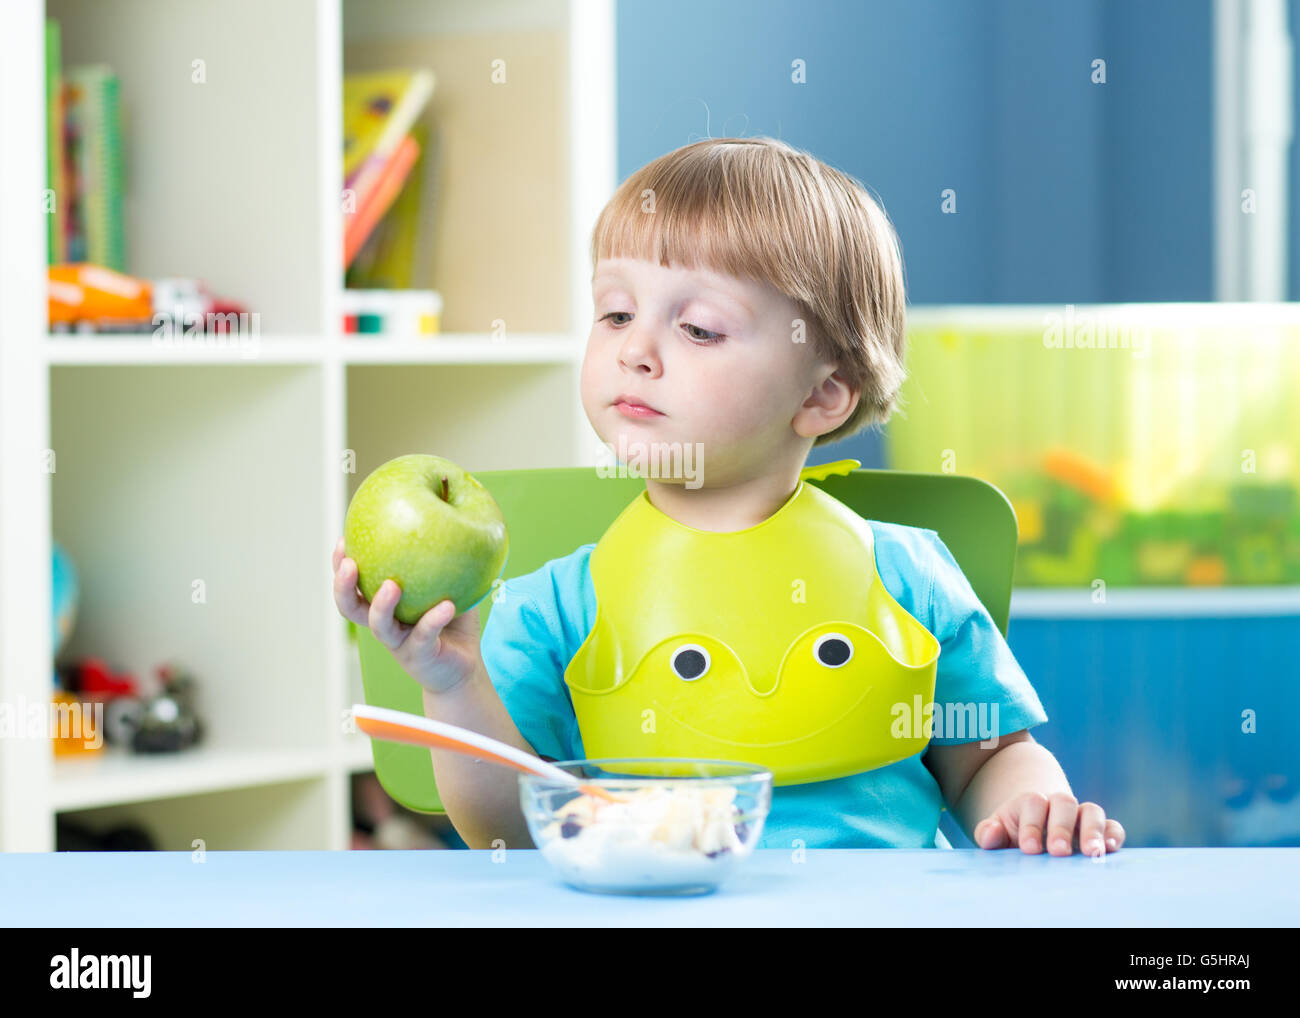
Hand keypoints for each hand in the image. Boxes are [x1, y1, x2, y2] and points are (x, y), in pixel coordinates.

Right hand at [332, 536, 482, 693]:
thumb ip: (443, 556)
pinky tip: (448, 605)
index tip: (341, 540)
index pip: (353, 584)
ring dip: (381, 605)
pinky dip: (434, 620)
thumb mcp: (448, 583)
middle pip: (351, 608)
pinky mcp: (420, 656)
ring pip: (379, 626)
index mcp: (383, 605)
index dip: (340, 565)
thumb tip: (449, 507)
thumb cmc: (453, 620)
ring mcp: (400, 643)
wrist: (464, 668)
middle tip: (350, 563)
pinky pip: (424, 636)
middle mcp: (384, 624)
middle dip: (343, 586)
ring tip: (392, 585)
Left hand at [972, 791, 1124, 856]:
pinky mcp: (1100, 830)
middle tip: (1058, 851)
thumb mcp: (996, 833)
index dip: (1031, 825)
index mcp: (1031, 803)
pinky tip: (1110, 849)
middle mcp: (1058, 805)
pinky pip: (1112, 826)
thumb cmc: (1012, 835)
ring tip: (1091, 853)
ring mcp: (1081, 816)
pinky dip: (1113, 835)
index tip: (1029, 848)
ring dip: (1093, 831)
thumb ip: (989, 833)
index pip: (1033, 804)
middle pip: (1064, 803)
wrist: (1032, 831)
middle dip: (1061, 828)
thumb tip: (990, 834)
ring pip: (1092, 811)